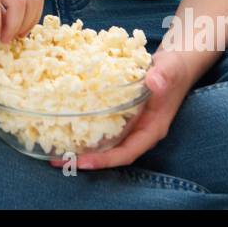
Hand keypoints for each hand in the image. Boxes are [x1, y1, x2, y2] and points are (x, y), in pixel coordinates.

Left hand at [50, 49, 197, 169]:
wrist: (174, 64)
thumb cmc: (174, 68)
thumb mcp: (170, 70)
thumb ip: (163, 77)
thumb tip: (154, 82)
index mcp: (151, 130)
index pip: (127, 152)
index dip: (106, 160)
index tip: (83, 162)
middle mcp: (138, 131)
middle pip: (110, 153)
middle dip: (85, 159)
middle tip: (56, 161)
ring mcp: (128, 124)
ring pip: (103, 142)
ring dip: (80, 147)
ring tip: (53, 150)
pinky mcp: (119, 113)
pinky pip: (100, 125)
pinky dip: (82, 128)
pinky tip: (63, 125)